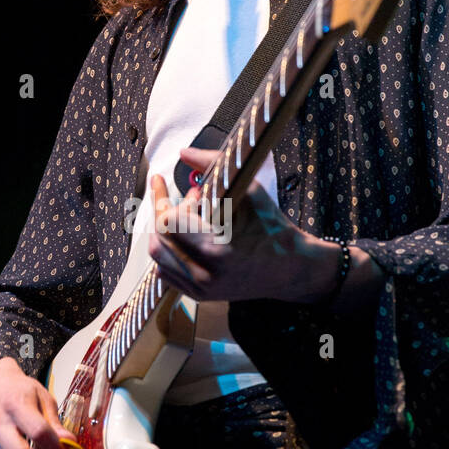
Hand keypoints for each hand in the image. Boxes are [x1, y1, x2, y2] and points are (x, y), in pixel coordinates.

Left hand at [147, 146, 342, 303]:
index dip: (168, 199)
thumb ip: (213, 166)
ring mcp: (200, 289)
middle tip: (186, 198)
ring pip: (158, 256)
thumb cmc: (272, 228)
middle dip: (165, 212)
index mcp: (216, 250)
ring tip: (189, 217)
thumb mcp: (249, 191)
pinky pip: (165, 272)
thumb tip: (184, 152)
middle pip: (158, 238)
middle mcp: (204, 274)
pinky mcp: (199, 296)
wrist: (290, 268)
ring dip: (166, 232)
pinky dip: (170, 251)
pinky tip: (187, 237)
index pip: (168, 222)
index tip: (178, 186)